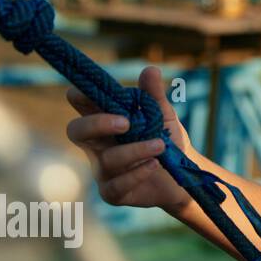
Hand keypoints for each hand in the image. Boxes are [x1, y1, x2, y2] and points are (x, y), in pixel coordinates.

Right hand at [66, 66, 193, 213]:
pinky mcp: (113, 192)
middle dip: (96, 124)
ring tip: (160, 146)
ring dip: (135, 150)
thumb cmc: (166, 139)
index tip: (85, 92)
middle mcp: (97, 145)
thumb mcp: (163, 116)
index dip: (80, 97)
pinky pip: (116, 185)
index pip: (82, 106)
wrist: (183, 175)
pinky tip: (154, 164)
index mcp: (104, 122)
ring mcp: (102, 170)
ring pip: (106, 160)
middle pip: (76, 131)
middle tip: (125, 122)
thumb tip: (150, 69)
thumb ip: (154, 95)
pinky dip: (137, 173)